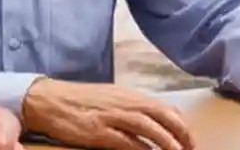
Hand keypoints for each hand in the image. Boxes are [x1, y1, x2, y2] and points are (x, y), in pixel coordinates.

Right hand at [21, 78, 193, 149]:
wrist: (49, 100)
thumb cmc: (78, 101)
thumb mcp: (109, 99)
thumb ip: (131, 109)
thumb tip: (153, 124)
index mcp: (129, 95)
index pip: (165, 108)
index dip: (182, 126)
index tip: (190, 141)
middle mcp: (124, 103)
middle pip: (163, 116)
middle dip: (182, 135)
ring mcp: (112, 116)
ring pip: (150, 127)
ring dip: (167, 143)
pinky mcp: (99, 131)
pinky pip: (128, 141)